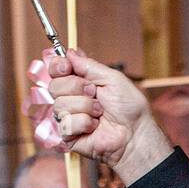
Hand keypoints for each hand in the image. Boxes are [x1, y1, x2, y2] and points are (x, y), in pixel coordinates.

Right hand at [47, 49, 172, 183]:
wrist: (135, 134)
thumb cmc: (129, 108)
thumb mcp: (112, 78)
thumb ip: (89, 65)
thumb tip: (70, 52)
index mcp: (80, 82)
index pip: (55, 69)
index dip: (57, 66)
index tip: (67, 67)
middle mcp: (72, 98)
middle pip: (53, 85)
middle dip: (76, 87)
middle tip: (95, 93)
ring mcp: (69, 117)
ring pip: (59, 104)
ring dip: (85, 106)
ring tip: (99, 113)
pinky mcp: (68, 135)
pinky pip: (66, 123)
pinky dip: (84, 123)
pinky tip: (94, 127)